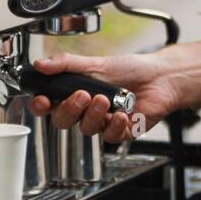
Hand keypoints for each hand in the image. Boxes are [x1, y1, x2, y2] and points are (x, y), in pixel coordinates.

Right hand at [28, 51, 177, 143]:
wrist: (160, 76)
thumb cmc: (129, 69)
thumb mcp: (95, 63)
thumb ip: (67, 64)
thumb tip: (41, 64)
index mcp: (75, 93)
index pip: (49, 105)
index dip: (41, 106)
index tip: (42, 100)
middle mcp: (86, 110)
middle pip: (63, 120)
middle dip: (70, 109)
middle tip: (82, 95)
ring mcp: (102, 122)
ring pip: (86, 129)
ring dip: (93, 115)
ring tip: (104, 99)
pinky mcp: (120, 132)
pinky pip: (110, 136)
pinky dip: (115, 125)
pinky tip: (121, 114)